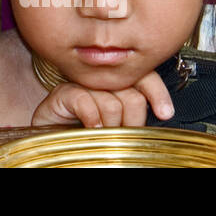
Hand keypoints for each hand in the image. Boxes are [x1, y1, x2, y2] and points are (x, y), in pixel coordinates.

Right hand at [31, 71, 173, 127]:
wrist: (51, 140)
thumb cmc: (84, 132)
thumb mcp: (116, 121)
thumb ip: (131, 112)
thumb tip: (157, 115)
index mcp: (116, 81)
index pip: (144, 75)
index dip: (156, 93)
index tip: (164, 112)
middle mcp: (100, 78)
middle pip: (132, 93)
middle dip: (131, 121)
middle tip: (121, 132)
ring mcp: (81, 84)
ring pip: (111, 102)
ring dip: (109, 127)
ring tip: (101, 133)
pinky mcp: (62, 93)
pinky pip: (86, 103)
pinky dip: (91, 121)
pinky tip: (87, 128)